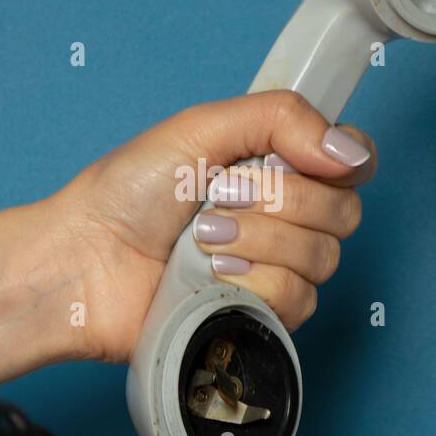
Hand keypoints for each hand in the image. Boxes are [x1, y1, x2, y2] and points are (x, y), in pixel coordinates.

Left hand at [45, 91, 376, 363]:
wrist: (82, 263)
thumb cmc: (125, 194)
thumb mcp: (199, 128)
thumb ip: (280, 117)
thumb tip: (347, 150)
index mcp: (275, 167)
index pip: (354, 163)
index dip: (344, 162)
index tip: (305, 162)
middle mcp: (284, 219)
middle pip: (344, 212)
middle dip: (280, 201)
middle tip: (219, 196)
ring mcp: (273, 271)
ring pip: (323, 259)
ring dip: (259, 241)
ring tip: (201, 238)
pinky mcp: (260, 318)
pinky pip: (297, 302)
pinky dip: (251, 283)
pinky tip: (209, 274)